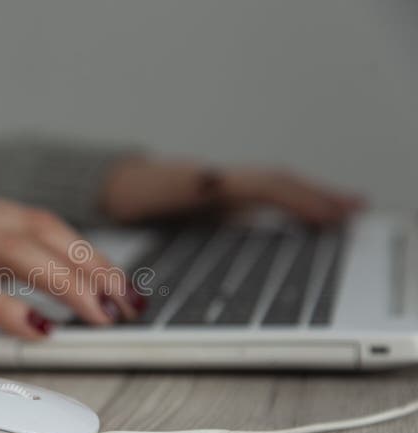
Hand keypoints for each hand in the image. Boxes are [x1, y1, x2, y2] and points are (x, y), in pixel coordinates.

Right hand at [0, 181, 143, 338]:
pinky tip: (38, 327)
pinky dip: (7, 308)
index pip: (38, 221)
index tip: (116, 280)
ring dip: (66, 284)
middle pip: (39, 231)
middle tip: (124, 301)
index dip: (85, 251)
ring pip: (14, 251)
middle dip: (90, 267)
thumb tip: (33, 286)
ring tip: (99, 315)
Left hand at [102, 157, 364, 223]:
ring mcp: (221, 190)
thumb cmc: (130, 195)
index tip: (327, 215)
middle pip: (278, 183)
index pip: (264, 185)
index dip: (297, 199)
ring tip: (343, 210)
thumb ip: (173, 195)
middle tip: (354, 209)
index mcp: (210, 180)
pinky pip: (261, 198)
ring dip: (307, 198)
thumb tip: (209, 181)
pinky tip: (301, 217)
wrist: (112, 185)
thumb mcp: (148, 198)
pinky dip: (287, 205)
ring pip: (272, 190)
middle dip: (315, 196)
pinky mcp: (217, 200)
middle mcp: (221, 181)